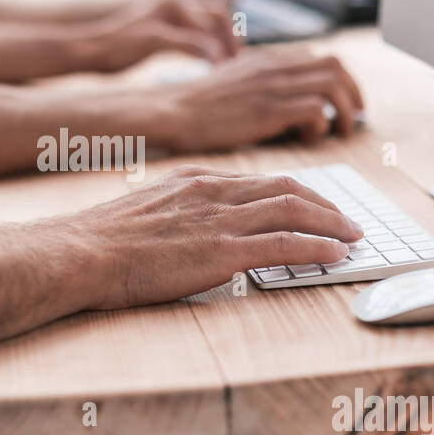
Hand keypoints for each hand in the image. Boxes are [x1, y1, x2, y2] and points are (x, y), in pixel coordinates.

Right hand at [58, 164, 364, 309]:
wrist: (80, 253)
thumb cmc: (101, 242)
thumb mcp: (146, 212)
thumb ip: (178, 214)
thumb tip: (194, 233)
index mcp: (194, 181)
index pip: (258, 180)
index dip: (293, 192)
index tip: (312, 204)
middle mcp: (212, 192)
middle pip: (285, 187)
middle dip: (323, 203)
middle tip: (346, 220)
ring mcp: (218, 220)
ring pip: (293, 210)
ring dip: (330, 223)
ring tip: (353, 236)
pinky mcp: (221, 251)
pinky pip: (284, 244)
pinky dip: (317, 247)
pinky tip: (335, 254)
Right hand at [75, 0, 240, 68]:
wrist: (91, 48)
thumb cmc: (125, 45)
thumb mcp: (160, 30)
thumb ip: (185, 29)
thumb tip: (214, 43)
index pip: (218, 7)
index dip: (232, 31)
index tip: (235, 54)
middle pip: (220, 14)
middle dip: (233, 40)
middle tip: (236, 63)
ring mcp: (163, 14)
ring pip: (209, 27)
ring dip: (223, 49)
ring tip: (226, 69)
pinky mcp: (154, 33)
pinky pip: (191, 43)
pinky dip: (206, 56)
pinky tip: (212, 69)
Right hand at [154, 48, 364, 151]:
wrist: (171, 111)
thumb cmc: (197, 106)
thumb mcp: (233, 81)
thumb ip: (261, 84)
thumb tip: (287, 101)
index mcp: (267, 58)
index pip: (321, 58)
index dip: (343, 80)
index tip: (347, 101)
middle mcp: (274, 66)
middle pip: (336, 66)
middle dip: (353, 92)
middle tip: (354, 117)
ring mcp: (271, 86)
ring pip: (332, 86)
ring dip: (344, 110)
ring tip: (338, 131)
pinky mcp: (266, 109)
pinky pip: (315, 110)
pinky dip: (321, 125)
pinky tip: (307, 138)